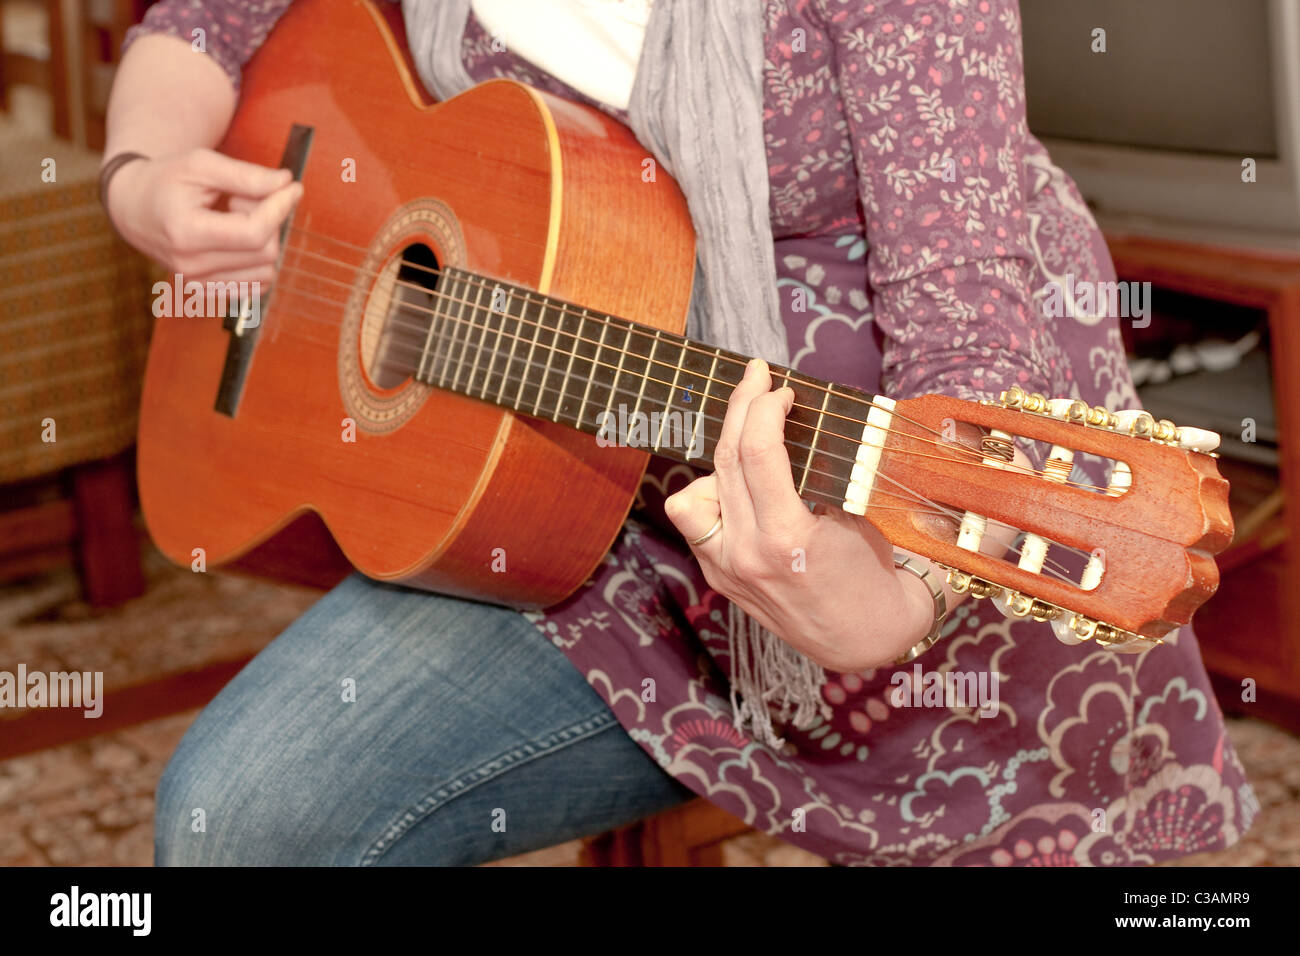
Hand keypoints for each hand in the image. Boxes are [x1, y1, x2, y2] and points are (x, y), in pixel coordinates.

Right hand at [104, 148, 301, 284]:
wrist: (133, 208)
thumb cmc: (165, 181)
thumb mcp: (201, 164)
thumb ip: (245, 175)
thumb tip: (286, 184)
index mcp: (185, 232)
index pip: (254, 232)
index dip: (280, 208)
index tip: (292, 188)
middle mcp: (190, 265)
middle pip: (265, 251)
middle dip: (267, 220)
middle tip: (243, 198)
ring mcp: (197, 283)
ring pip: (265, 271)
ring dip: (262, 241)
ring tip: (233, 218)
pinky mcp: (206, 292)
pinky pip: (256, 285)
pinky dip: (257, 261)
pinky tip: (235, 240)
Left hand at [664, 359, 934, 671]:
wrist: (865, 638)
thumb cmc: (873, 573)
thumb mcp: (856, 518)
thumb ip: (816, 475)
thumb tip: (788, 424)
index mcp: (787, 538)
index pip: (758, 451)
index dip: (765, 407)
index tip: (781, 388)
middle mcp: (746, 554)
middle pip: (725, 459)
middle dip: (740, 407)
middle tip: (757, 378)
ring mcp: (725, 569)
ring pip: (694, 491)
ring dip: (721, 453)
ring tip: (750, 441)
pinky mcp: (717, 575)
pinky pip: (696, 521)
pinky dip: (714, 493)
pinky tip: (741, 486)